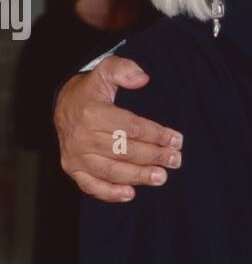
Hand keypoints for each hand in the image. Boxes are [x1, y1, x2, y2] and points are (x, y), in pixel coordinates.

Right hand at [54, 57, 182, 202]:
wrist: (63, 106)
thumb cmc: (91, 91)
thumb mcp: (105, 71)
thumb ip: (123, 69)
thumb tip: (142, 78)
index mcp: (92, 112)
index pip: (131, 127)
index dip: (156, 134)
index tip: (176, 140)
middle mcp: (82, 136)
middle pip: (124, 150)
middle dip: (153, 156)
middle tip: (175, 160)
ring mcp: (76, 155)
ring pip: (111, 170)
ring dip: (138, 176)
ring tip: (161, 177)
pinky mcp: (73, 169)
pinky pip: (91, 185)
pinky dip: (110, 193)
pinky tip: (130, 194)